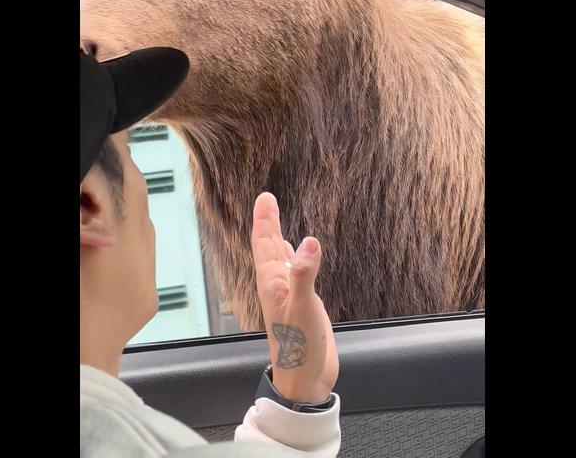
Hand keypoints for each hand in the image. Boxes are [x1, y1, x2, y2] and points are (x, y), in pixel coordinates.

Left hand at [251, 192, 338, 403]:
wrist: (305, 379)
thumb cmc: (299, 348)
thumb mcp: (303, 308)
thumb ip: (305, 274)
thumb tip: (310, 241)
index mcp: (272, 282)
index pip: (265, 243)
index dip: (265, 219)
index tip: (265, 197)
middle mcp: (277, 285)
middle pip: (270, 247)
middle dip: (269, 223)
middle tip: (268, 200)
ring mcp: (289, 295)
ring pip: (282, 259)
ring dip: (279, 239)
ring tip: (277, 222)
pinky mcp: (302, 304)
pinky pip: (296, 273)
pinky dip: (297, 258)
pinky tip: (300, 256)